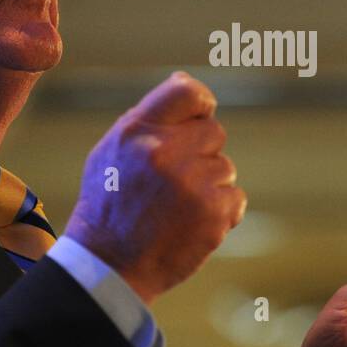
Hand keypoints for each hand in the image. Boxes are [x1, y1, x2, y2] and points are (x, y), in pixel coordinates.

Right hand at [63, 71, 245, 304]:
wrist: (110, 265)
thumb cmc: (110, 203)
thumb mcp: (113, 149)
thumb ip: (150, 115)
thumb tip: (186, 81)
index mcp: (138, 132)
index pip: (187, 92)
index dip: (201, 102)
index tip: (200, 116)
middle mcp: (165, 153)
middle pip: (214, 131)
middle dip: (202, 152)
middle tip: (175, 179)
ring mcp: (192, 184)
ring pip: (225, 167)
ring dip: (210, 185)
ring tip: (176, 207)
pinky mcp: (213, 214)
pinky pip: (236, 198)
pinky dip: (220, 212)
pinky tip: (191, 223)